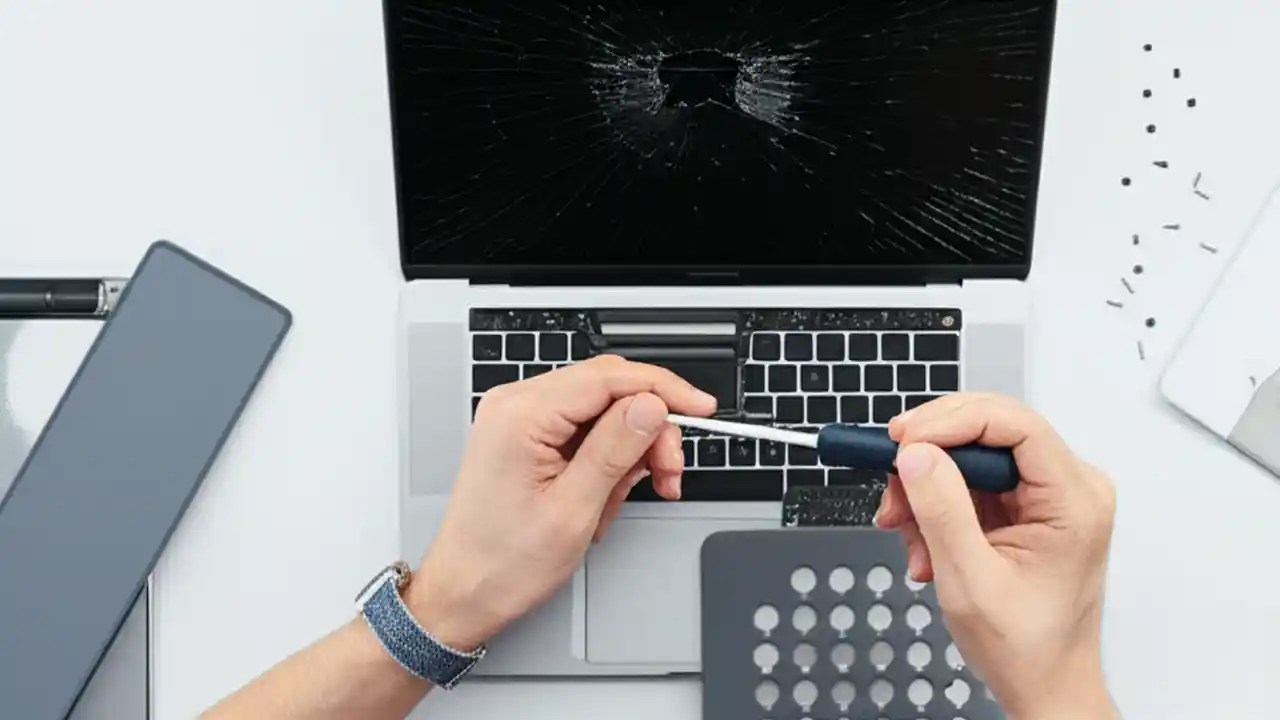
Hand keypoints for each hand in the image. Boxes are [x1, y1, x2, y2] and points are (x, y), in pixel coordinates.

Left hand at [405, 356, 715, 651]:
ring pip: (603, 411)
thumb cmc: (501, 563)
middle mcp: (516, 406)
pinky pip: (585, 430)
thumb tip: (651, 406)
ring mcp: (519, 419)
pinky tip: (605, 494)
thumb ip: (615, 450)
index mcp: (521, 415)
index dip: (663, 389)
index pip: (609, 377)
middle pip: (610, 390)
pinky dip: (608, 459)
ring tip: (623, 497)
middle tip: (668, 473)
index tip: (700, 410)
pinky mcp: (527, 436)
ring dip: (629, 450)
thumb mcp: (573, 510)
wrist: (462, 593)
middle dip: (648, 430)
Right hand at [875, 394, 1117, 719]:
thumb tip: (916, 454)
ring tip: (906, 533)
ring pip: (970, 456)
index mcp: (1074, 500)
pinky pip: (969, 482)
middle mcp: (1069, 487)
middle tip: (890, 482)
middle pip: (988, 432)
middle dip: (929, 458)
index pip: (1013, 424)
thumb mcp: (970, 580)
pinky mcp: (1025, 507)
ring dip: (926, 490)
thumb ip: (942, 510)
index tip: (903, 439)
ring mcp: (1048, 496)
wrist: (1043, 685)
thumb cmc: (1026, 648)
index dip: (951, 420)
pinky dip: (935, 507)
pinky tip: (924, 544)